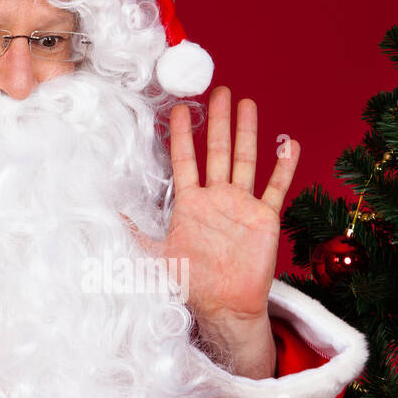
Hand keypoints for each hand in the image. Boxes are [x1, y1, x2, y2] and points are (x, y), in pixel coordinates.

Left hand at [127, 86, 299, 372]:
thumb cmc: (191, 285)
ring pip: (246, 160)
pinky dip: (284, 166)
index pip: (185, 160)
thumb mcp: (154, 256)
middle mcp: (217, 199)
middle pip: (218, 151)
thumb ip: (134, 231)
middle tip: (218, 90)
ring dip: (247, 132)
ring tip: (247, 103)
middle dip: (218, 121)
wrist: (225, 307)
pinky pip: (277, 187)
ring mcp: (242, 206)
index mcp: (191, 204)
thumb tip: (107, 211)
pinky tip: (290, 143)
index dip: (183, 134)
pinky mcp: (265, 218)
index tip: (181, 108)